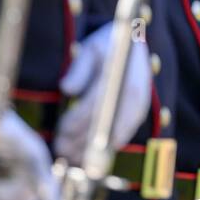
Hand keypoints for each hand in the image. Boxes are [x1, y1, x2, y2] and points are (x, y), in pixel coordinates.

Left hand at [56, 21, 152, 163]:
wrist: (134, 42)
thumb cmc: (108, 45)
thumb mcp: (91, 48)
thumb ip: (78, 69)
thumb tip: (66, 89)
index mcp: (119, 77)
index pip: (94, 106)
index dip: (76, 122)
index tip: (61, 130)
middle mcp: (133, 95)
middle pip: (105, 126)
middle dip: (81, 141)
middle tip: (60, 149)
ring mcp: (139, 107)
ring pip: (115, 137)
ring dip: (92, 150)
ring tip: (71, 157)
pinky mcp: (139, 114)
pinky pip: (123, 136)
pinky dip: (105, 148)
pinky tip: (88, 153)